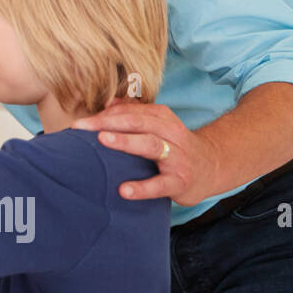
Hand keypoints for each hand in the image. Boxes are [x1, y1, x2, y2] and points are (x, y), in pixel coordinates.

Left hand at [72, 98, 218, 205]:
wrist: (212, 167)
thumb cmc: (174, 146)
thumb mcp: (158, 125)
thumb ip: (134, 113)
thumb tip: (108, 101)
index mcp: (162, 118)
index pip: (130, 112)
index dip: (104, 115)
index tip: (81, 123)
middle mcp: (171, 133)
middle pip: (137, 123)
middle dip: (107, 123)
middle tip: (81, 127)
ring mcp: (177, 157)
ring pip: (150, 145)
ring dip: (125, 142)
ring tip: (102, 141)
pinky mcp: (180, 181)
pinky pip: (160, 184)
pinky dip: (142, 188)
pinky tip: (124, 191)